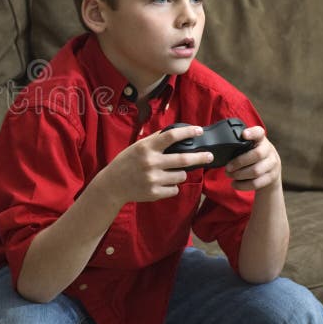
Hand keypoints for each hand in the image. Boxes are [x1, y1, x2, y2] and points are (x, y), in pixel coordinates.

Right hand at [98, 125, 213, 202]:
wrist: (112, 185)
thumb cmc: (126, 162)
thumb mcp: (137, 147)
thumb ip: (154, 140)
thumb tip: (174, 132)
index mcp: (146, 148)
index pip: (171, 136)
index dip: (187, 132)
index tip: (199, 130)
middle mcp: (151, 162)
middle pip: (184, 159)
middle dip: (200, 157)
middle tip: (209, 155)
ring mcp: (153, 179)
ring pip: (181, 175)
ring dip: (180, 173)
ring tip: (170, 173)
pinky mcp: (154, 193)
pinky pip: (174, 189)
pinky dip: (172, 186)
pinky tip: (161, 183)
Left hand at [225, 126, 281, 190]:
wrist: (271, 171)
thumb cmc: (252, 156)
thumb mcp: (249, 147)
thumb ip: (238, 145)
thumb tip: (217, 148)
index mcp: (261, 140)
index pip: (259, 132)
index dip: (252, 133)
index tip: (243, 134)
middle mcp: (269, 150)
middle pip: (256, 155)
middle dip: (239, 162)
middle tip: (227, 167)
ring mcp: (272, 164)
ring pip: (256, 171)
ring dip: (239, 175)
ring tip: (229, 175)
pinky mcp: (271, 177)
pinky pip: (256, 183)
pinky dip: (242, 185)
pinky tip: (234, 183)